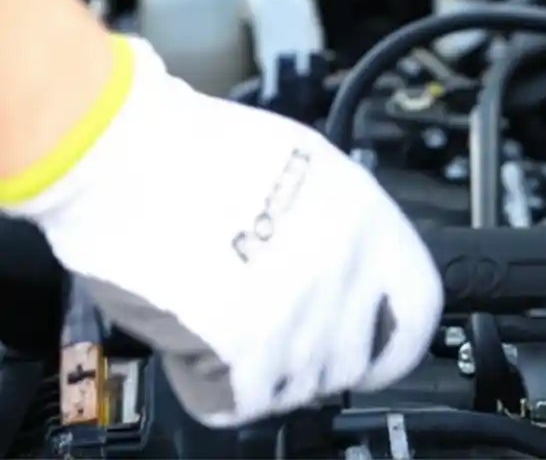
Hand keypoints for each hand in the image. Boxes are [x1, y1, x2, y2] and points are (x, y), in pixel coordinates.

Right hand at [5, 37, 441, 426]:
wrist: (122, 156)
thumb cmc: (195, 145)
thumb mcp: (306, 165)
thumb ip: (341, 222)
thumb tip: (349, 258)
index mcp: (369, 221)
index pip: (420, 308)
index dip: (399, 341)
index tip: (381, 353)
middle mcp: (344, 272)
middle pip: (354, 359)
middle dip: (318, 361)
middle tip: (278, 341)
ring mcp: (300, 316)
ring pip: (300, 385)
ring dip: (265, 372)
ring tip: (225, 323)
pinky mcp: (246, 351)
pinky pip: (243, 401)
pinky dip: (216, 385)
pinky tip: (196, 343)